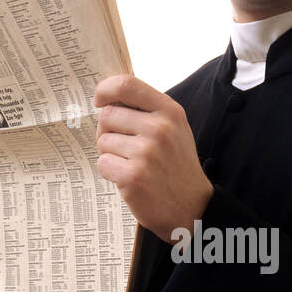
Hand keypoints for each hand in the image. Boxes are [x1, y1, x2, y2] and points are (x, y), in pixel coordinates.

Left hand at [93, 75, 213, 242]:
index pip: (126, 84)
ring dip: (111, 154)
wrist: (192, 207)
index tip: (99, 101)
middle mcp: (160, 128)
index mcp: (170, 111)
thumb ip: (145, 110)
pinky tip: (129, 178)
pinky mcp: (133, 175)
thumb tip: (106, 98)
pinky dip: (110, 172)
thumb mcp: (173, 129)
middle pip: (107, 115)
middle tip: (124, 147)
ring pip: (103, 141)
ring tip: (133, 164)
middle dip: (107, 131)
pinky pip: (103, 163)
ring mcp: (146, 152)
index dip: (105, 90)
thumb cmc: (175, 166)